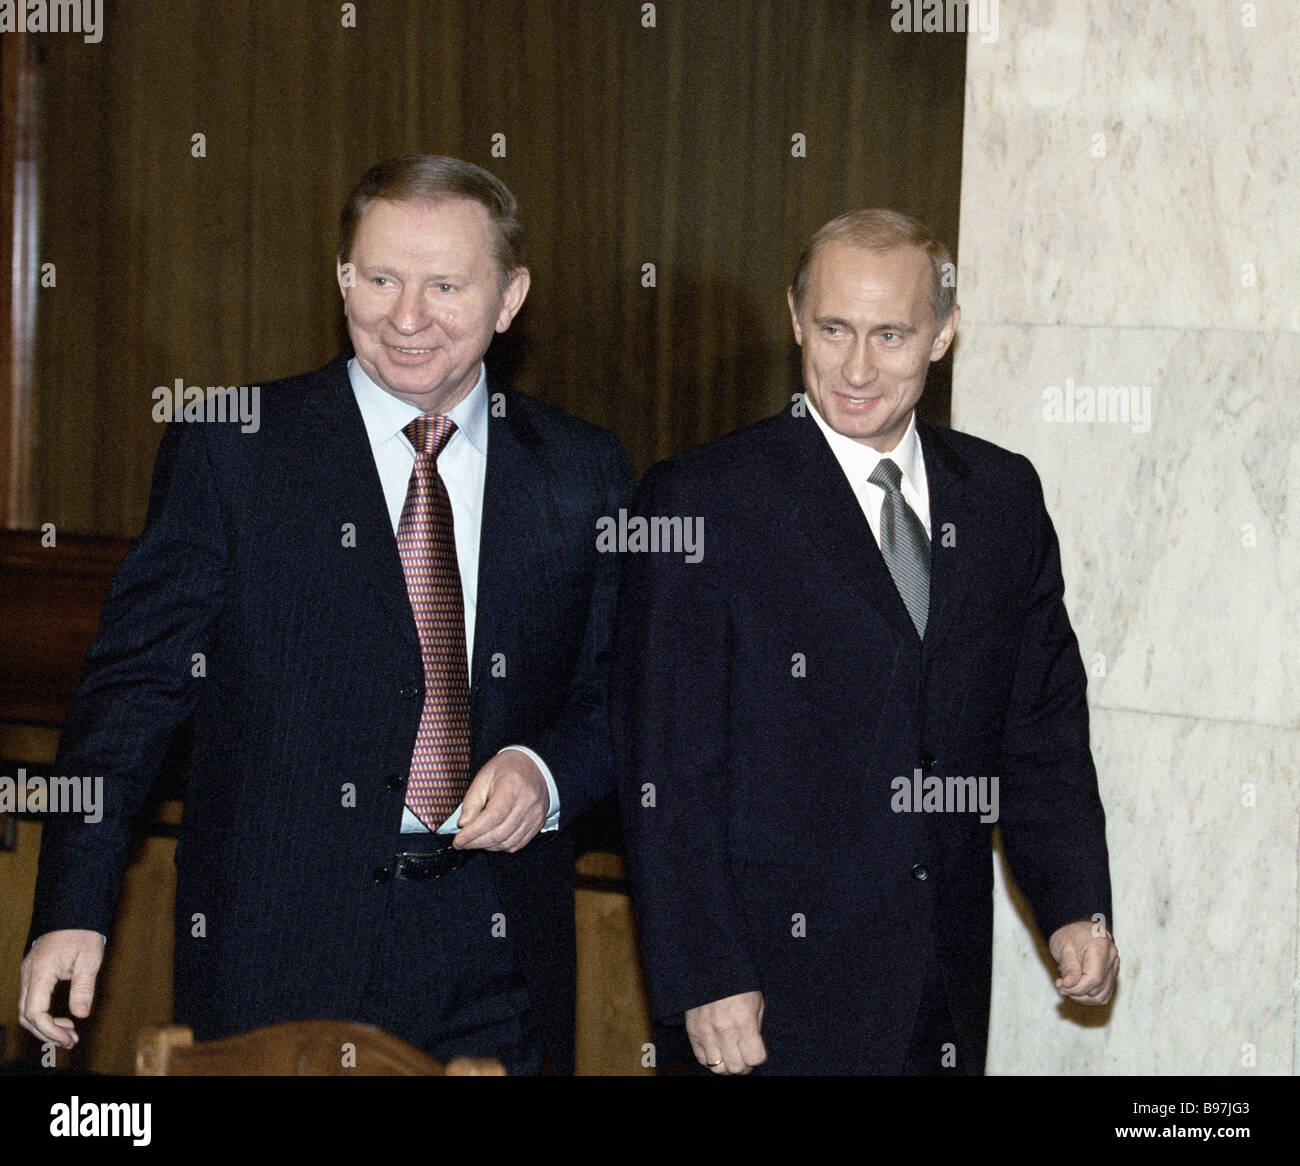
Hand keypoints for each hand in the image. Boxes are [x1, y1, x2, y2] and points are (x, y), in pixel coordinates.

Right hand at [18, 929, 104, 1047]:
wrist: (74, 911)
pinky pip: (32, 1001)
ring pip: (27, 1010)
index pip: (35, 1011)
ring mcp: (29, 974)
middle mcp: (29, 975)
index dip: (50, 1029)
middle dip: (46, 1033)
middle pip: (26, 1015)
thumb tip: (81, 1015)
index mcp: (40, 971)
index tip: (69, 1037)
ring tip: (69, 1034)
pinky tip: (63, 1020)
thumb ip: (83, 988)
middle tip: (70, 1041)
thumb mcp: (89, 959)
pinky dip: (44, 1015)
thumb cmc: (83, 932)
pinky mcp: (34, 974)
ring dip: (45, 1026)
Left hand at [453, 749, 548, 851]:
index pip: (493, 817)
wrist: (533, 766)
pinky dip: (501, 846)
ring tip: (475, 840)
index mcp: (513, 785)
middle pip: (500, 833)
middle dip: (476, 842)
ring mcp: (535, 814)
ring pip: (508, 842)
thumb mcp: (483, 777)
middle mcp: (528, 801)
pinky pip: (517, 844)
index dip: (474, 832)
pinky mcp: (538, 823)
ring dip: (488, 846)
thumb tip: (464, 825)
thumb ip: (472, 801)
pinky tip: (491, 840)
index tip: (459, 840)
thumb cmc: (507, 769)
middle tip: (462, 842)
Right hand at [685, 990, 766, 1074]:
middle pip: (737, 1068)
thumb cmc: (738, 984)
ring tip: (728, 1054)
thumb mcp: (756, 1003)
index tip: (756, 1051)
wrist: (711, 968)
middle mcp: (725, 1031)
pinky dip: (710, 1059)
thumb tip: (753, 1048)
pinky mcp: (693, 1032)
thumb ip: (755, 1028)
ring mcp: (706, 1033)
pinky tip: (716, 1049)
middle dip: (743, 1065)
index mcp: (744, 1023)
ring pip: (718, 1068)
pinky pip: (701, 1059)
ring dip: (726, 1064)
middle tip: (743, 1056)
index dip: (757, 1057)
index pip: (755, 1059)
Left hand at [1049, 919, 1118, 1003]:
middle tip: (1060, 984)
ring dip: (1083, 996)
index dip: (1077, 988)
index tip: (1061, 986)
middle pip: (1098, 987)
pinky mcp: (1111, 974)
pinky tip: (1077, 989)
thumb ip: (1068, 967)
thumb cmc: (1069, 935)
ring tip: (1068, 987)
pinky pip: (1104, 993)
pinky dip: (1090, 996)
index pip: (1094, 978)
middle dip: (1076, 991)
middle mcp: (1111, 958)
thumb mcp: (1063, 947)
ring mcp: (1113, 967)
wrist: (1076, 927)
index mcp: (1100, 948)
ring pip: (1102, 994)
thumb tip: (1069, 985)